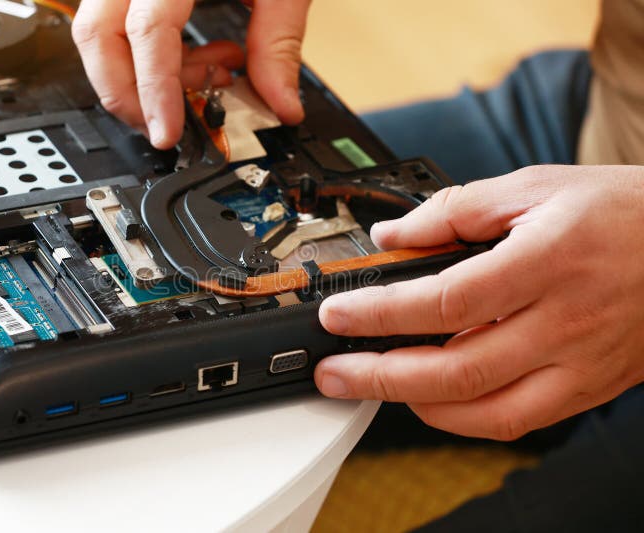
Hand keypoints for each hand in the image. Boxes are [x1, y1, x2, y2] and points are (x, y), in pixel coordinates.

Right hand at [72, 0, 309, 148]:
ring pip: (98, 32)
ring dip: (143, 77)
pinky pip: (117, 23)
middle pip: (97, 36)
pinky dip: (152, 56)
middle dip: (127, 94)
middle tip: (166, 125)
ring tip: (208, 73)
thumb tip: (281, 104)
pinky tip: (198, 55)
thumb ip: (280, 41)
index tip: (169, 132)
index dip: (155, 89)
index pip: (147, 31)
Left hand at [315, 165, 643, 439]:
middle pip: (457, 369)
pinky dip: (464, 417)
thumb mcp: (534, 187)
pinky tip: (428, 399)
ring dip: (416, 404)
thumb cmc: (620, 212)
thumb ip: (454, 211)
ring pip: (486, 410)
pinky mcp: (588, 387)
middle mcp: (565, 321)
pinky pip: (518, 420)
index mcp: (547, 261)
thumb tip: (392, 236)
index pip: (446, 299)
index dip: (382, 312)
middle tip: (334, 373)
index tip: (338, 313)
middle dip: (381, 377)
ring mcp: (580, 363)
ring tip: (369, 389)